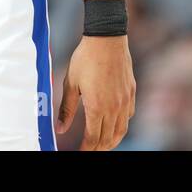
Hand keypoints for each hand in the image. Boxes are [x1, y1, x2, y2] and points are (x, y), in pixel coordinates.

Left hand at [57, 35, 135, 149]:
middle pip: (108, 139)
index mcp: (97, 107)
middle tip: (89, 150)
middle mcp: (114, 107)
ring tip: (102, 145)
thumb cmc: (85, 58)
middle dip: (98, 148)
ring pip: (121, 131)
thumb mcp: (70, 83)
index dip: (86, 149)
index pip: (93, 138)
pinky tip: (114, 124)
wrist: (107, 38)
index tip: (80, 152)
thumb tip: (60, 129)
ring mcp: (125, 101)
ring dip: (112, 141)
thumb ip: (66, 109)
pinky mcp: (131, 92)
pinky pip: (128, 116)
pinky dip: (121, 125)